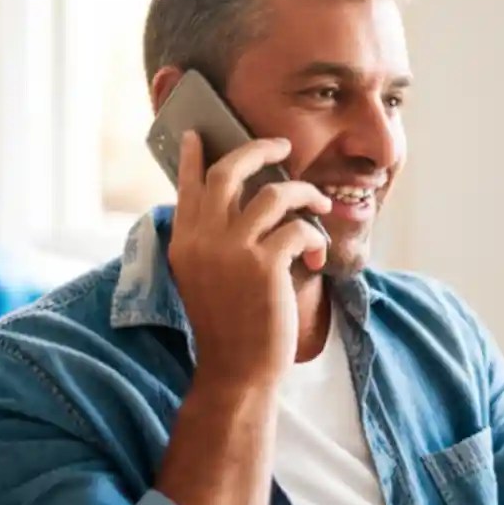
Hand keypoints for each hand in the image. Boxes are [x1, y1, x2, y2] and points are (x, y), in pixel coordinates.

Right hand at [167, 131, 330, 391]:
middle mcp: (202, 239)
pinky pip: (299, 229)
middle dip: (259, 150)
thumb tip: (237, 203)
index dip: (196, 156)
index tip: (200, 133)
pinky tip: (315, 258)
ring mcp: (232, 251)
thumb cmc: (228, 326)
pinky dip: (314, 239)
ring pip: (274, 194)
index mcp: (184, 241)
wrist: (236, 371)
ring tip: (319, 200)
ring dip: (304, 193)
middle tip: (281, 145)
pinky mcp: (264, 266)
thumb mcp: (204, 278)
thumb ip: (211, 241)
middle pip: (229, 172)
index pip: (189, 185)